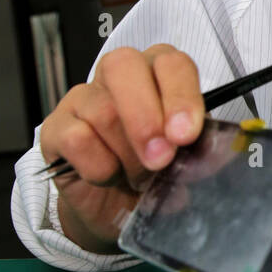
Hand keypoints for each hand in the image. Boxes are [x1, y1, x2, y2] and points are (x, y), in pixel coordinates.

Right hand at [39, 44, 205, 252]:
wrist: (117, 209)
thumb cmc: (156, 174)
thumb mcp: (186, 162)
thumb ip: (199, 151)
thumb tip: (215, 153)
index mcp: (159, 73)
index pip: (170, 63)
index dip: (180, 96)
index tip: (186, 135)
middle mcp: (119, 76)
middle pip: (124, 67)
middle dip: (145, 117)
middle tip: (160, 159)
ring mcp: (83, 98)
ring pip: (103, 111)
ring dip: (127, 156)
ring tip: (138, 178)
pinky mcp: (57, 127)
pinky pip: (78, 139)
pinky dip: (99, 167)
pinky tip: (107, 177)